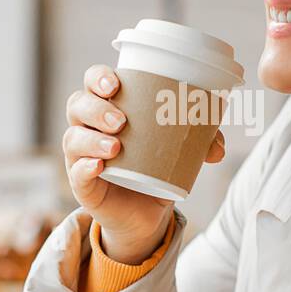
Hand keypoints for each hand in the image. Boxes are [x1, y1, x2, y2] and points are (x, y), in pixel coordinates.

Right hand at [63, 63, 225, 263]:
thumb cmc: (156, 170)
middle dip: (96, 108)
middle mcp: (88, 128)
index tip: (115, 84)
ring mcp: (81, 156)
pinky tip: (99, 166)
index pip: (92, 82)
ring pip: (73, 138)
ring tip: (115, 147)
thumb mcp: (180, 152)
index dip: (98, 77)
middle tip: (121, 121)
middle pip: (78, 105)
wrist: (146, 214)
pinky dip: (84, 167)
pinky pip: (76, 172)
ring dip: (91, 139)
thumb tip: (217, 148)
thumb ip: (200, 143)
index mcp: (109, 108)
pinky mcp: (83, 184)